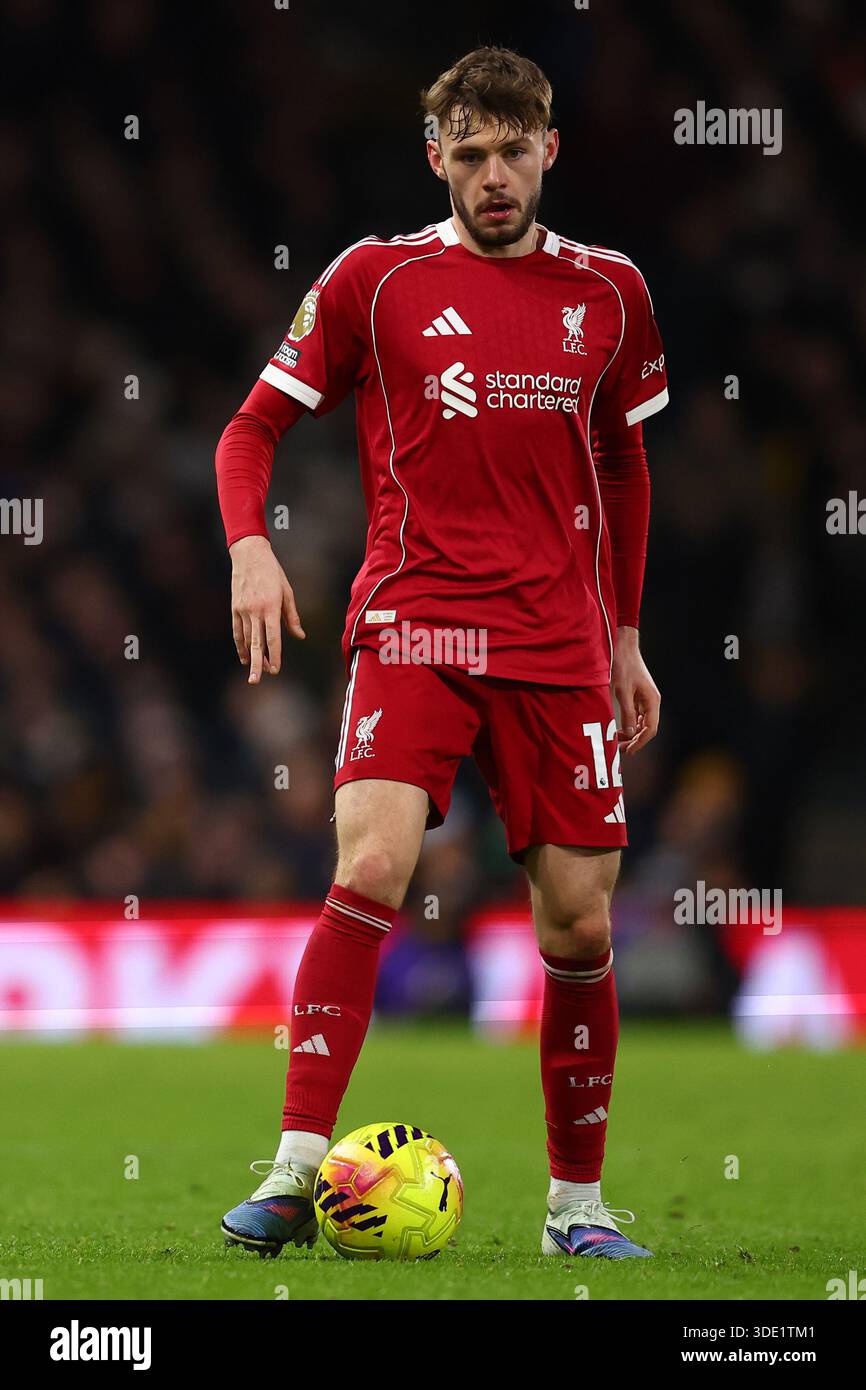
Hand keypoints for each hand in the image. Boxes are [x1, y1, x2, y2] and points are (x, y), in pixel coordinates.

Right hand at [229, 535, 304, 683]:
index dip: (274, 655)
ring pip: (246, 639)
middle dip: (258, 663)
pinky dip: (240, 645)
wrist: (249, 554)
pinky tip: (244, 657)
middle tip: (257, 680)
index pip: (273, 637)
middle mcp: (256, 610)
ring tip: (254, 673)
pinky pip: (237, 631)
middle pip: (256, 642)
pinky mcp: (235, 608)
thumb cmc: (273, 572)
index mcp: (271, 606)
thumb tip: (300, 636)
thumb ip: (292, 617)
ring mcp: (243, 610)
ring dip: (251, 657)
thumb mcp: (287, 592)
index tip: (275, 669)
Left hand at [611, 626, 659, 754]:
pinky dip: (630, 725)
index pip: (651, 729)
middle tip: (620, 750)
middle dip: (635, 741)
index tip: (628, 751)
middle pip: (648, 728)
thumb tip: (631, 734)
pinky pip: (637, 716)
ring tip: (618, 742)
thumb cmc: (624, 667)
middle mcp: (652, 702)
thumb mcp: (623, 691)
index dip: (640, 742)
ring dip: (632, 734)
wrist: (623, 648)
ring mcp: (646, 700)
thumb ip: (628, 713)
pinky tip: (619, 730)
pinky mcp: (639, 697)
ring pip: (643, 723)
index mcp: (652, 701)